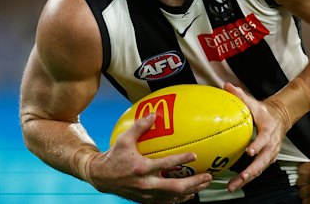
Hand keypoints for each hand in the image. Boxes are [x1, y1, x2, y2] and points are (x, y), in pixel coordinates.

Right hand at [90, 113, 211, 202]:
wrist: (101, 177)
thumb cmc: (114, 156)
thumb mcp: (124, 139)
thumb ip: (140, 126)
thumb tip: (154, 114)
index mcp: (141, 168)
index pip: (165, 164)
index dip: (181, 160)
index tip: (195, 155)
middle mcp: (146, 184)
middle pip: (174, 187)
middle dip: (194, 183)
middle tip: (208, 176)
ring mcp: (146, 194)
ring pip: (173, 197)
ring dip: (191, 191)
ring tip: (204, 185)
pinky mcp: (146, 200)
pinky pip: (166, 202)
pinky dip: (179, 199)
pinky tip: (190, 194)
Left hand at [224, 83, 290, 191]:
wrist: (280, 117)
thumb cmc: (265, 111)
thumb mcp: (254, 103)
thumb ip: (240, 95)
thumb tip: (227, 86)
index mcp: (269, 131)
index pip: (264, 140)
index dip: (257, 146)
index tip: (249, 152)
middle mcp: (272, 145)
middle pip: (263, 161)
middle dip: (251, 171)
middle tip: (240, 178)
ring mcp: (271, 154)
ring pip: (260, 169)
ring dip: (248, 179)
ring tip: (233, 186)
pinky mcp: (268, 159)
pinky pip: (259, 170)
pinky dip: (249, 178)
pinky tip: (237, 184)